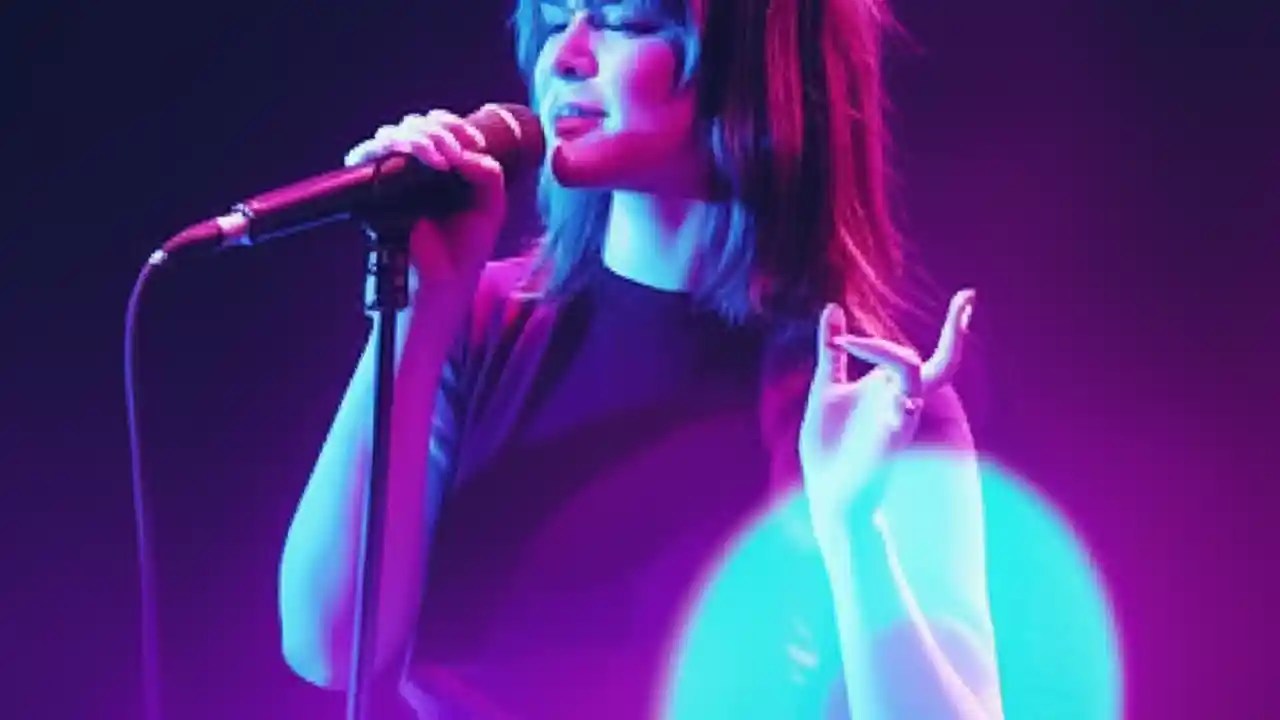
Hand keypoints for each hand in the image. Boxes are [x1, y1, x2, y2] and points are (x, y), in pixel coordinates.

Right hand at [344, 108, 507, 294]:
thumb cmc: (465, 247)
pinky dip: (400, 148)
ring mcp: (389, 178)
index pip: (435, 126)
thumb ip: (487, 174)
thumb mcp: (490, 206)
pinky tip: (429, 163)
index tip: (476, 143)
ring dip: (423, 138)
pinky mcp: (370, 190)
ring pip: (393, 133)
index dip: (454, 125)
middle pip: (414, 123)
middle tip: (455, 154)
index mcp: (439, 168)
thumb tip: (464, 152)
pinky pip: (371, 153)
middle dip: (439, 131)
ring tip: (443, 161)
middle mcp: (411, 169)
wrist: (444, 282)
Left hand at [799, 290, 975, 528]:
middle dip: (956, 333)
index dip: (945, 326)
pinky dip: (899, 397)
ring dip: (886, 352)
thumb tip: (833, 306)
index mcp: (889, 384)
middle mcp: (903, 398)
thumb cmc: (829, 445)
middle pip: (943, 363)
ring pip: (917, 376)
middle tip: (967, 297)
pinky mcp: (892, 440)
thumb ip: (831, 349)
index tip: (951, 298)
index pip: (917, 350)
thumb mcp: (826, 386)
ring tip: (846, 343)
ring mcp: (900, 418)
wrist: (826, 491)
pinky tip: (895, 389)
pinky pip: (904, 413)